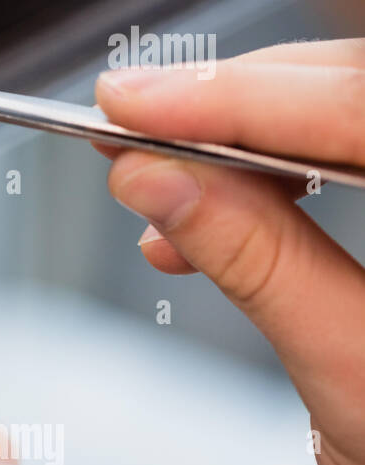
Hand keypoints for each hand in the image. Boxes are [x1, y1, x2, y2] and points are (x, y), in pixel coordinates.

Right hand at [97, 40, 364, 464]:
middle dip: (229, 104)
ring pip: (342, 117)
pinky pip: (344, 162)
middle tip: (123, 124)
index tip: (131, 107)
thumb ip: (257, 261)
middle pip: (352, 91)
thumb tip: (157, 178)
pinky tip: (202, 219)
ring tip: (151, 183)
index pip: (361, 107)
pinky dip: (264, 184)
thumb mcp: (350, 374)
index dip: (235, 98)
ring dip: (237, 145)